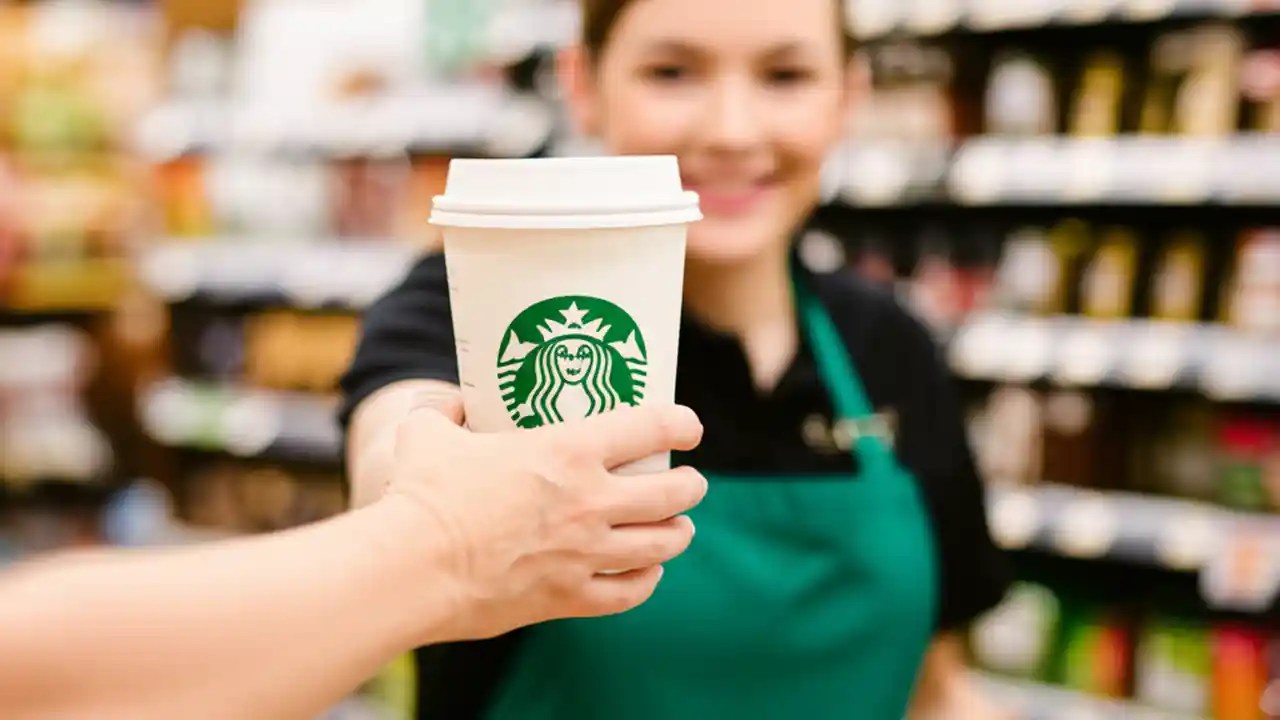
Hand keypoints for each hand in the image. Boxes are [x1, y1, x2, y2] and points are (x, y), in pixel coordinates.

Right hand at [385, 395, 706, 642]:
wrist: (412, 569)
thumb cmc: (421, 495)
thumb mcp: (429, 433)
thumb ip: (446, 412)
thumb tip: (450, 406)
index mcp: (568, 451)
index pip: (650, 428)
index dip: (680, 424)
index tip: (689, 428)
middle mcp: (590, 501)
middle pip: (672, 492)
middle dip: (690, 485)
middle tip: (691, 482)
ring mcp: (584, 553)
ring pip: (660, 544)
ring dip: (678, 533)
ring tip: (681, 528)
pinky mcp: (568, 598)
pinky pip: (629, 592)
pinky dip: (646, 581)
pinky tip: (647, 573)